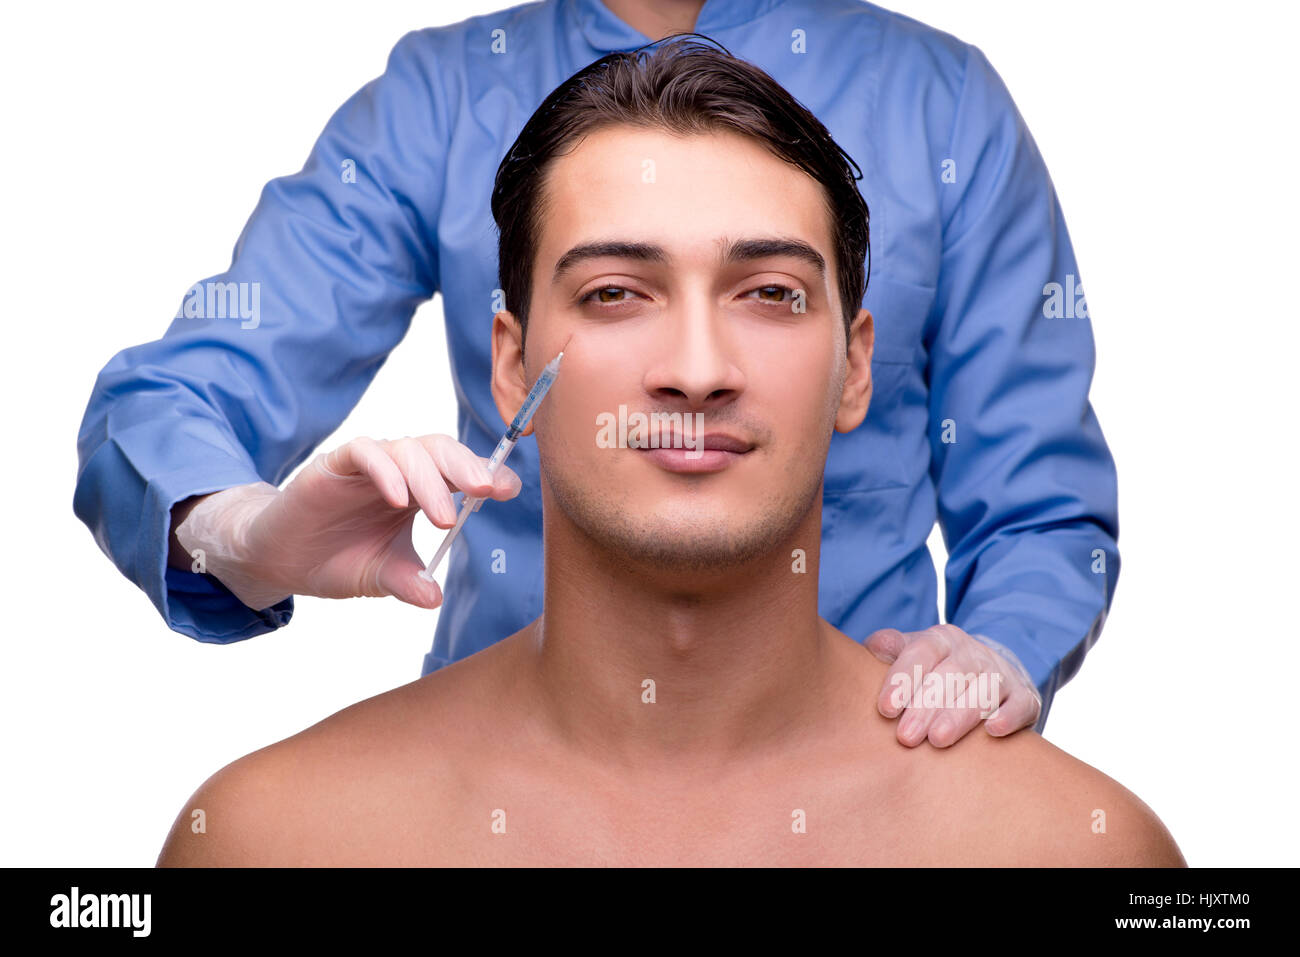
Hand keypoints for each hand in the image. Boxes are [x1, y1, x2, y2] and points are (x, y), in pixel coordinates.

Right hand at [174, 434, 520, 609]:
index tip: (508, 491)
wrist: (281, 559)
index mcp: (421, 490)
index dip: (487, 474)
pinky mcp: (334, 465)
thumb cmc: (338, 560)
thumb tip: (434, 600)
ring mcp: (368, 465)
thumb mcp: (381, 576)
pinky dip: (384, 472)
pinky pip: (363, 453)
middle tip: (487, 492)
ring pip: (408, 449)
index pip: (460, 471)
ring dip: (430, 480)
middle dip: (467, 467)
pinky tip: (397, 500)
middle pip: (441, 450)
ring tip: (443, 519)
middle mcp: (399, 471)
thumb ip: (409, 581)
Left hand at [865, 624, 1041, 747]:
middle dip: (926, 707)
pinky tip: (992, 731)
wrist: (986, 671)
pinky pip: (1020, 704)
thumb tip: (874, 646)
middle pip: (950, 675)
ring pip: (983, 691)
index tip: (886, 708)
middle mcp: (973, 653)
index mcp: (941, 639)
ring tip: (938, 740)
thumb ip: (891, 649)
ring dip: (959, 715)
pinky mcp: (1024, 697)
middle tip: (906, 737)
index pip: (922, 652)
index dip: (903, 679)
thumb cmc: (935, 670)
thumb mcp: (912, 654)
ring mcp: (1001, 673)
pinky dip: (1009, 716)